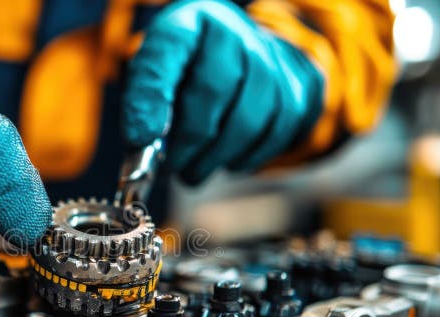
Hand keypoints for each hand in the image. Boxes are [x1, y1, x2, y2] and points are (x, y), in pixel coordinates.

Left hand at [122, 0, 323, 184]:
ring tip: (194, 171)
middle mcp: (234, 32)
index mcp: (189, 23)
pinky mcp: (300, 83)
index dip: (151, 96)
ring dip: (216, 158)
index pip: (169, 48)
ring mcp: (272, 56)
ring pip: (249, 120)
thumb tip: (142, 140)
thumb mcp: (155, 72)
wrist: (239, 54)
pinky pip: (277, 132)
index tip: (140, 138)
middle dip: (188, 144)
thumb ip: (144, 99)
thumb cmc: (188, 70)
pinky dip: (247, 157)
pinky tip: (228, 161)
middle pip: (213, 93)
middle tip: (171, 168)